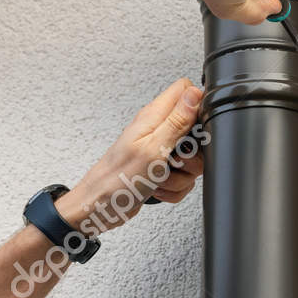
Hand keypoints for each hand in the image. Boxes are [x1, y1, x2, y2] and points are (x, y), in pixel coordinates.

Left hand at [58, 78, 207, 235]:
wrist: (99, 207)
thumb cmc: (117, 179)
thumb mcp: (153, 148)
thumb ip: (177, 120)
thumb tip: (195, 93)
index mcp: (154, 116)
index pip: (185, 90)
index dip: (198, 106)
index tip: (194, 132)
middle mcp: (157, 129)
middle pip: (195, 130)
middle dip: (193, 153)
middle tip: (176, 161)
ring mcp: (159, 150)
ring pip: (191, 158)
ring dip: (182, 175)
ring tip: (162, 177)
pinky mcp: (160, 168)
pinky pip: (183, 176)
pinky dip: (174, 187)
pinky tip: (159, 187)